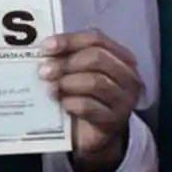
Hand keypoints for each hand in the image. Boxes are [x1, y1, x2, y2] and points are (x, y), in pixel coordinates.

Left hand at [40, 28, 141, 171]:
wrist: (92, 133)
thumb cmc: (83, 94)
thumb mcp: (77, 72)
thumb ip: (66, 57)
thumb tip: (44, 50)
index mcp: (120, 57)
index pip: (96, 39)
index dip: (69, 40)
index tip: (44, 48)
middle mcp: (127, 76)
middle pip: (97, 58)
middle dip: (66, 63)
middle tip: (43, 72)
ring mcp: (124, 100)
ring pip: (96, 82)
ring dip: (67, 83)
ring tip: (51, 88)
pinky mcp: (113, 122)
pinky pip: (90, 107)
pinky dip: (71, 103)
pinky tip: (62, 104)